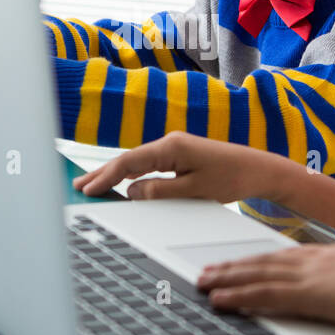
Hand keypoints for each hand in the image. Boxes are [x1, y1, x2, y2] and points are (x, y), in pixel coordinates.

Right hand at [71, 131, 302, 203]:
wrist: (257, 169)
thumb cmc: (231, 178)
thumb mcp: (195, 191)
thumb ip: (161, 192)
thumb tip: (131, 192)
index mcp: (171, 147)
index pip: (129, 162)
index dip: (106, 177)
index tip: (87, 190)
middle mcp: (169, 142)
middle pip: (127, 159)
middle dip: (101, 173)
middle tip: (76, 186)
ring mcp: (173, 148)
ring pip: (135, 162)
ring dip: (113, 175)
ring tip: (89, 186)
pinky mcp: (178, 156)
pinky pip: (147, 165)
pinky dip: (129, 175)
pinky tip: (118, 184)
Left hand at [197, 244, 334, 331]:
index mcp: (329, 256)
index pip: (283, 257)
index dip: (256, 262)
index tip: (238, 264)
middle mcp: (315, 260)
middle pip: (263, 262)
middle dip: (232, 267)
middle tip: (206, 272)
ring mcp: (312, 275)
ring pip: (257, 275)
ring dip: (226, 279)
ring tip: (202, 283)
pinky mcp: (312, 294)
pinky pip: (266, 294)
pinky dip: (239, 296)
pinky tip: (221, 299)